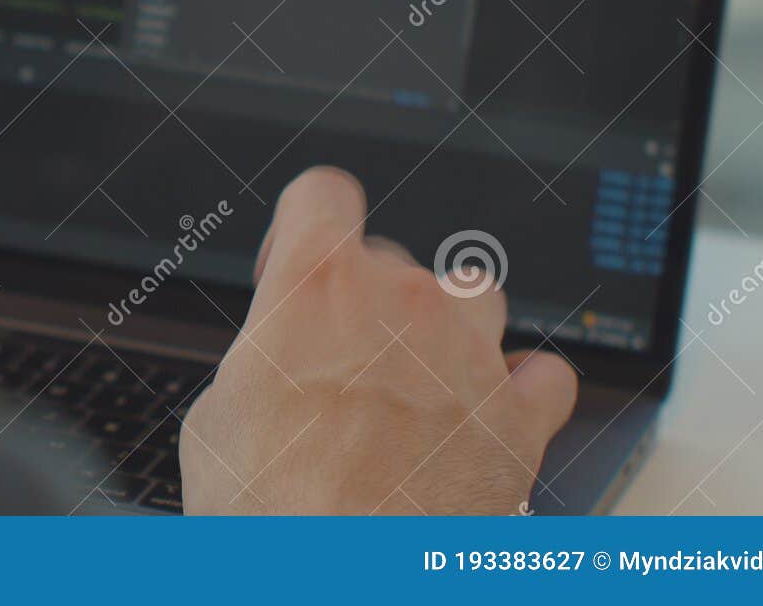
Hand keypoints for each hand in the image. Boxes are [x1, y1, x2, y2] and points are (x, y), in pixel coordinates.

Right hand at [180, 167, 577, 514]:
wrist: (337, 580)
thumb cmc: (268, 511)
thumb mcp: (219, 415)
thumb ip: (261, 361)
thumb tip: (273, 368)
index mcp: (316, 286)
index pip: (322, 195)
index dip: (304, 227)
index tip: (295, 266)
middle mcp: (401, 302)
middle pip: (393, 258)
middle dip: (365, 305)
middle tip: (340, 367)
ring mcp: (469, 356)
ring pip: (476, 296)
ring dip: (449, 328)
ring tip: (421, 381)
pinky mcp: (519, 420)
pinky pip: (543, 375)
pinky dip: (520, 389)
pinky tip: (490, 415)